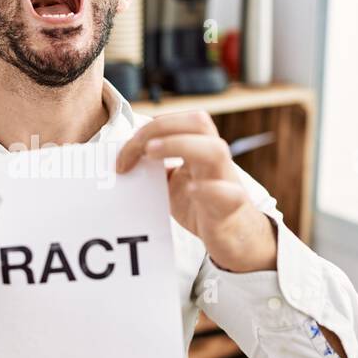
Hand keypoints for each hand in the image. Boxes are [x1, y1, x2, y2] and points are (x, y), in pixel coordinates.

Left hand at [115, 111, 276, 272]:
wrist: (234, 238)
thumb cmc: (201, 206)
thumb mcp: (173, 183)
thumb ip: (154, 169)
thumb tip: (123, 159)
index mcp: (200, 150)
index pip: (183, 120)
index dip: (153, 127)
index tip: (125, 153)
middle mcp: (214, 160)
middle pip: (200, 123)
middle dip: (163, 127)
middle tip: (137, 149)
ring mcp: (226, 181)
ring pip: (215, 150)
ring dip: (181, 145)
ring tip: (151, 153)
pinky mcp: (231, 207)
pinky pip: (228, 193)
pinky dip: (209, 189)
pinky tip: (191, 190)